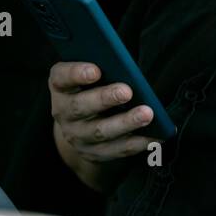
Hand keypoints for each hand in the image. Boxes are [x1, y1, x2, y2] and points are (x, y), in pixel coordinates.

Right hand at [49, 62, 157, 186]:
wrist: (82, 125)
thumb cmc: (92, 88)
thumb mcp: (90, 74)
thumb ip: (103, 65)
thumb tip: (125, 62)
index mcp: (61, 87)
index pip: (61, 78)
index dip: (76, 73)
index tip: (95, 70)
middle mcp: (65, 113)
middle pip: (81, 106)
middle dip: (105, 98)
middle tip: (127, 92)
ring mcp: (78, 136)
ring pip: (100, 131)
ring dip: (125, 123)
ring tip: (147, 114)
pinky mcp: (95, 152)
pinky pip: (118, 149)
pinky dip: (138, 142)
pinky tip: (155, 135)